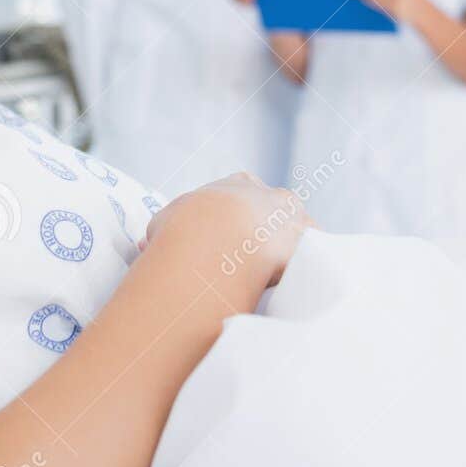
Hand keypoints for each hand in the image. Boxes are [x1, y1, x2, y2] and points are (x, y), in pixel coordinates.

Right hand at [142, 171, 315, 297]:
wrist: (220, 239)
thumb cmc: (186, 227)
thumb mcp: (161, 223)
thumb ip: (162, 229)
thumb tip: (148, 243)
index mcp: (240, 184)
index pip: (244, 190)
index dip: (235, 213)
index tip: (228, 232)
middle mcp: (272, 195)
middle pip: (278, 209)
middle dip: (269, 228)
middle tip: (256, 255)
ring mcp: (296, 218)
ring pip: (301, 230)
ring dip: (293, 247)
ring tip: (280, 273)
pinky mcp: (312, 244)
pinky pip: (317, 256)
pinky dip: (308, 267)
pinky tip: (298, 282)